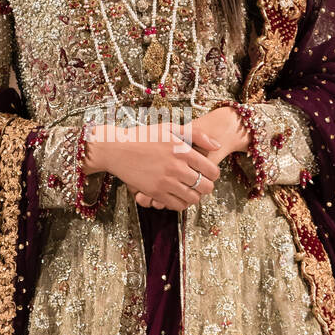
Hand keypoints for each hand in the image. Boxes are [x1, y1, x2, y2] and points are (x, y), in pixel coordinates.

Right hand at [133, 106, 248, 207]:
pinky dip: (182, 203)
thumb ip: (197, 134)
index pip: (212, 171)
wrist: (117, 149)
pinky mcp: (155, 192)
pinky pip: (177, 205)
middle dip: (207, 186)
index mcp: (183, 151)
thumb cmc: (144, 136)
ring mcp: (166, 181)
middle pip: (206, 187)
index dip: (214, 174)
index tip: (208, 173)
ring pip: (193, 198)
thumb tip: (217, 146)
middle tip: (201, 183)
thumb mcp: (171, 128)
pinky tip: (178, 195)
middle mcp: (177, 168)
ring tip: (190, 190)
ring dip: (195, 196)